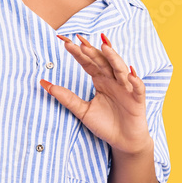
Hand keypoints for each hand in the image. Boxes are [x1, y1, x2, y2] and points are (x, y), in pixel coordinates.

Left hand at [40, 33, 151, 154]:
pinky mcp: (137, 100)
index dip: (78, 53)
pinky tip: (130, 74)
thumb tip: (43, 83)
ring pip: (120, 70)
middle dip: (92, 51)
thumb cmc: (105, 125)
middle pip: (102, 62)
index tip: (64, 42)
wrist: (123, 142)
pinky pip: (138, 88)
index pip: (88, 63)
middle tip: (80, 40)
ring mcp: (126, 88)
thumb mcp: (82, 110)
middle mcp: (113, 80)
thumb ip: (66, 97)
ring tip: (104, 47)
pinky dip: (135, 81)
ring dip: (113, 57)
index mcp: (100, 80)